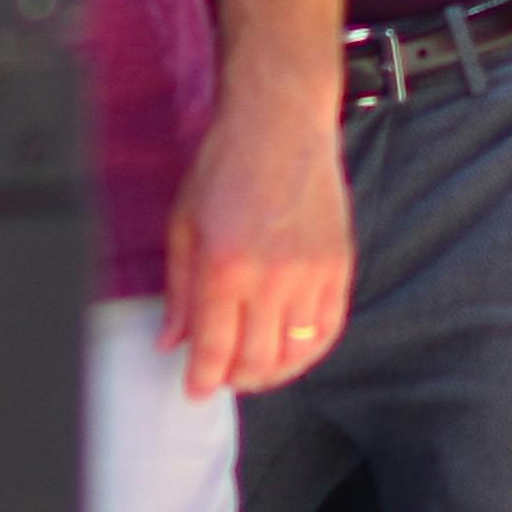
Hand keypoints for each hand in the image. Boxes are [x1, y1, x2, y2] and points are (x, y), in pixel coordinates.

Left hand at [162, 80, 353, 398]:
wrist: (280, 122)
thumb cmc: (227, 165)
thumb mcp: (184, 225)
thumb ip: (180, 290)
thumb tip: (172, 340)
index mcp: (224, 266)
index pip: (214, 349)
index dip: (202, 379)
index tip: (196, 388)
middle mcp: (271, 277)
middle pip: (256, 360)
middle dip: (234, 379)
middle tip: (223, 376)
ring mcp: (311, 273)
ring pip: (295, 354)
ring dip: (272, 372)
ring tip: (256, 369)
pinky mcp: (339, 266)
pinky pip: (329, 329)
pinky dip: (309, 351)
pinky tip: (292, 350)